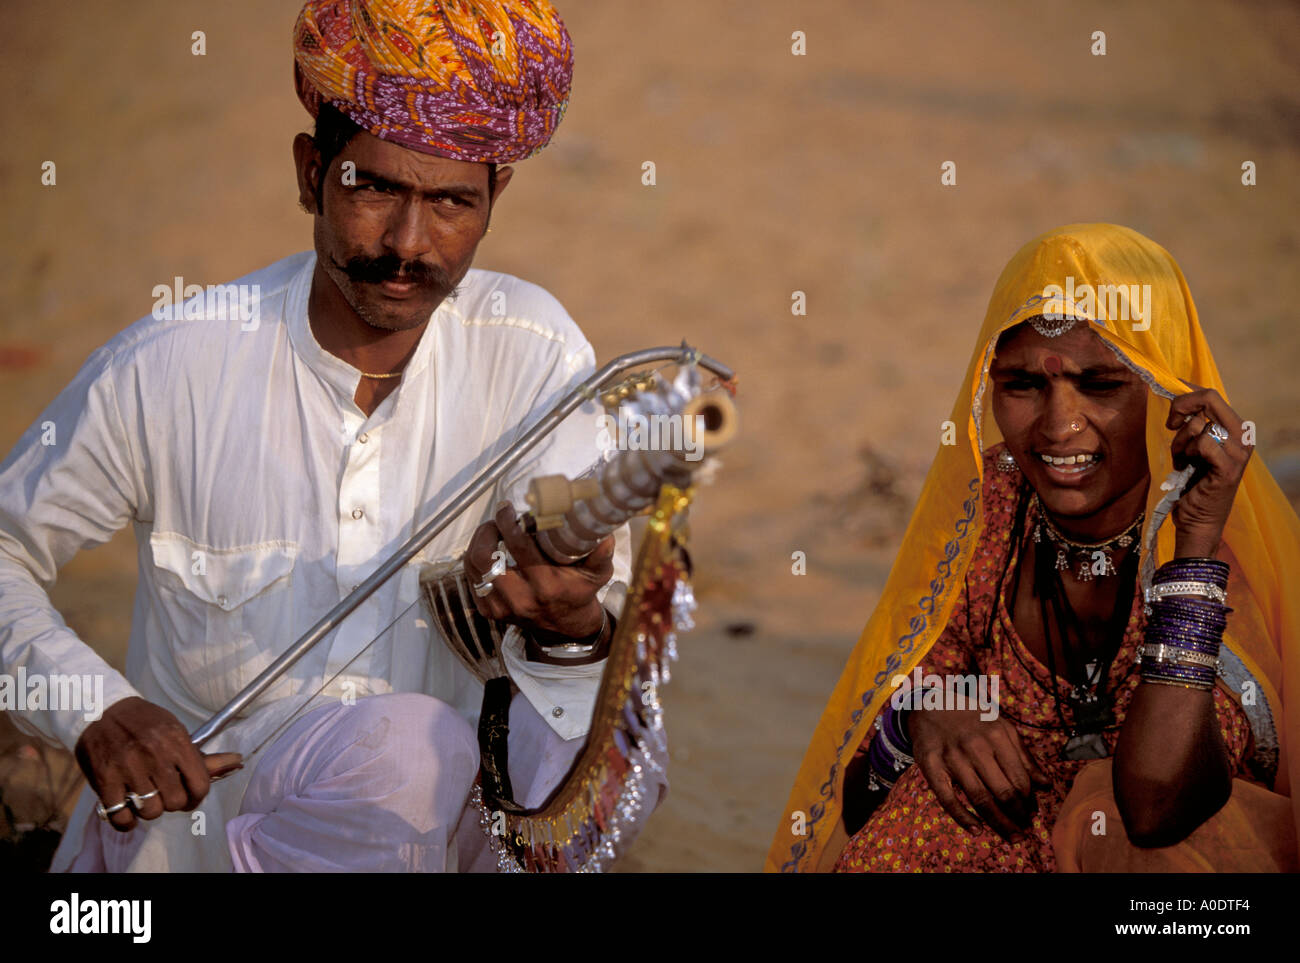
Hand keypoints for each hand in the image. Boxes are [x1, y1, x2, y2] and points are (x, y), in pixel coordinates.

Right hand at [74, 696, 241, 832]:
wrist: (100, 710)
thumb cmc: (144, 723)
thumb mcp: (175, 731)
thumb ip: (201, 756)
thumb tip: (237, 762)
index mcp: (176, 742)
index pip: (200, 784)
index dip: (197, 796)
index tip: (190, 796)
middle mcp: (155, 755)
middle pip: (176, 801)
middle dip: (172, 802)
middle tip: (163, 793)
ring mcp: (129, 769)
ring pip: (151, 811)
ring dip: (149, 810)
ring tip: (144, 797)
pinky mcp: (105, 780)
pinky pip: (122, 818)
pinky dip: (126, 822)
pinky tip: (127, 811)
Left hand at [465, 501, 614, 639]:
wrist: (565, 627)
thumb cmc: (580, 591)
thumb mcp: (597, 573)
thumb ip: (601, 554)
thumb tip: (604, 533)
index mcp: (547, 586)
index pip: (519, 547)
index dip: (509, 522)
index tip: (508, 508)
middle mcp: (521, 599)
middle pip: (485, 558)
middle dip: (487, 531)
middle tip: (497, 519)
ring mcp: (502, 608)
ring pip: (474, 567)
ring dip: (478, 543)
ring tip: (491, 530)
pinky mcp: (490, 612)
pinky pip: (471, 580)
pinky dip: (476, 560)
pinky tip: (488, 549)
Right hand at [909, 705, 1048, 840]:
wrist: (929, 704)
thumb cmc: (971, 718)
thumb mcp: (1001, 727)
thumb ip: (1023, 756)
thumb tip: (1046, 785)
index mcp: (997, 735)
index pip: (1019, 778)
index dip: (1029, 801)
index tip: (1032, 813)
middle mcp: (976, 747)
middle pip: (1003, 792)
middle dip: (1018, 817)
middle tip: (1024, 831)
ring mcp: (952, 757)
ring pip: (980, 799)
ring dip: (999, 823)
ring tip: (1011, 836)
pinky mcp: (931, 766)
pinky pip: (948, 799)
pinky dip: (963, 818)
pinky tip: (977, 830)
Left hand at [1165, 386, 1252, 557]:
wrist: (1196, 519)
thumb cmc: (1191, 480)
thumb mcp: (1190, 443)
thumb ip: (1191, 419)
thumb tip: (1176, 390)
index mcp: (1237, 426)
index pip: (1211, 394)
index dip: (1184, 393)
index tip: (1169, 406)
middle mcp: (1244, 435)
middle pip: (1208, 398)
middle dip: (1180, 408)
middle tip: (1171, 425)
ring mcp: (1240, 452)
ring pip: (1199, 424)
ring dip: (1180, 442)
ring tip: (1183, 460)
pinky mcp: (1230, 468)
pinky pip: (1202, 443)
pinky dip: (1187, 454)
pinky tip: (1188, 468)